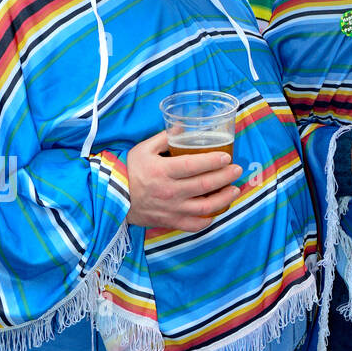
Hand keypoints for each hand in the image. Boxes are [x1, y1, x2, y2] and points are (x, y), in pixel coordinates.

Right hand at [125, 131, 242, 229]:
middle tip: (237, 170)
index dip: (213, 161)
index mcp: (162, 171)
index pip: (193, 165)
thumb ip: (165, 137)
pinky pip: (196, 224)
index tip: (226, 157)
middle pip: (205, 184)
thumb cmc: (130, 170)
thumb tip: (184, 125)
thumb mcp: (143, 149)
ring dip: (224, 198)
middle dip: (226, 176)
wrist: (113, 198)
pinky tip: (217, 210)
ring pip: (206, 206)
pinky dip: (209, 219)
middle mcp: (170, 191)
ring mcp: (172, 209)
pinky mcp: (172, 222)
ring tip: (234, 190)